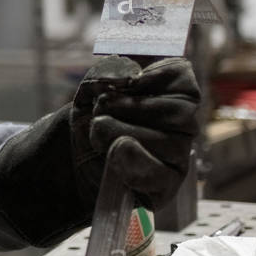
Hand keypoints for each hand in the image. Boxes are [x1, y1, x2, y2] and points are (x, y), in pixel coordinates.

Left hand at [72, 56, 200, 208]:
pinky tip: (115, 154)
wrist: (72, 156)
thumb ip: (109, 71)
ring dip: (119, 134)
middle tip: (100, 111)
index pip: (182, 76)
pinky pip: (160, 175)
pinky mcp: (166, 183)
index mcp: (172, 93)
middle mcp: (183, 123)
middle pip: (177, 111)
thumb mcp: (91, 87)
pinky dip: (133, 162)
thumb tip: (129, 75)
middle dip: (125, 106)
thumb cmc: (91, 116)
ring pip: (167, 142)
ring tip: (99, 134)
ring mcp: (178, 154)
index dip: (151, 76)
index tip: (126, 82)